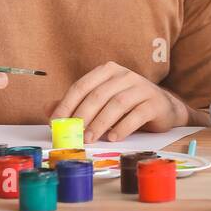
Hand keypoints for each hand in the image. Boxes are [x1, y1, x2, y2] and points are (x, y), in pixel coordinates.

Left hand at [49, 62, 188, 141]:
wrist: (162, 107)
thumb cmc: (128, 105)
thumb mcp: (101, 102)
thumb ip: (76, 104)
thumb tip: (48, 110)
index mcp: (108, 71)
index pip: (82, 86)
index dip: (67, 104)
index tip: (56, 122)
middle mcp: (125, 75)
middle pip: (98, 95)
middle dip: (83, 116)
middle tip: (73, 134)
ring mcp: (141, 87)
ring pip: (117, 104)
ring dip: (100, 123)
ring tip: (90, 138)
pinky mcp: (154, 102)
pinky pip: (136, 114)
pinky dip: (122, 127)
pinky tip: (112, 137)